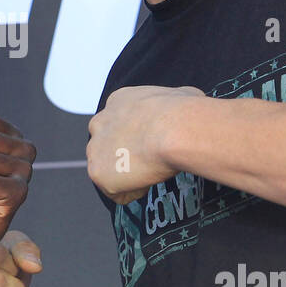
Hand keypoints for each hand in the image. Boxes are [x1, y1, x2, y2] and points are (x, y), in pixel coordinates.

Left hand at [87, 85, 204, 203]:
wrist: (174, 130)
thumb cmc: (183, 113)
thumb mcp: (183, 95)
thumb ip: (175, 102)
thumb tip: (190, 103)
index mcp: (118, 102)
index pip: (121, 123)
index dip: (139, 137)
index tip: (154, 144)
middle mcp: (100, 123)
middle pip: (108, 146)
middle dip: (126, 156)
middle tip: (151, 161)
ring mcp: (95, 149)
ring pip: (109, 170)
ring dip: (128, 175)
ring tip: (152, 172)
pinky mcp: (97, 173)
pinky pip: (115, 191)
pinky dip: (133, 191)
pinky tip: (148, 181)